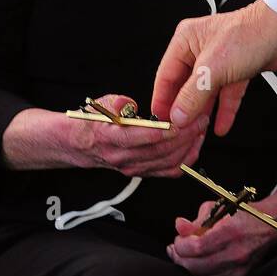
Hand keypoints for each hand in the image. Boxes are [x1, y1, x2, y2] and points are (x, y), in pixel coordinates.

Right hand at [2, 95, 211, 175]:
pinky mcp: (140, 171)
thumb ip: (115, 104)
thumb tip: (130, 104)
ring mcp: (132, 168)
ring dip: (189, 146)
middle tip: (202, 116)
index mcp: (111, 139)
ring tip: (201, 127)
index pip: (145, 138)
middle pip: (163, 151)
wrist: (74, 145)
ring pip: (168, 163)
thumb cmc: (87, 122)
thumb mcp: (97, 104)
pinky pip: (167, 171)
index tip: (186, 117)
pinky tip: (194, 146)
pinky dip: (184, 160)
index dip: (169, 129)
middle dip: (187, 134)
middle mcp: (123, 158)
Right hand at [151, 0, 276, 134]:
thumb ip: (193, 95)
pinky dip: (224, 110)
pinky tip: (221, 125)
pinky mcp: (236, 70)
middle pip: (185, 86)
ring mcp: (219, 61)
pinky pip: (225, 95)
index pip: (166, 75)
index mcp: (186, 40)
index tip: (160, 119)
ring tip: (197, 132)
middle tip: (179, 129)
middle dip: (184, 109)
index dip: (162, 99)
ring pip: (206, 93)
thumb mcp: (213, 69)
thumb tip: (178, 115)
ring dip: (203, 112)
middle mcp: (200, 49)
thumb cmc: (250, 34)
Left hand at [167, 199, 274, 275]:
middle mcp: (236, 254)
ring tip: (182, 257)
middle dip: (178, 257)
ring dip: (186, 269)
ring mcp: (238, 271)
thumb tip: (179, 226)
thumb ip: (196, 221)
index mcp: (231, 232)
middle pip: (195, 266)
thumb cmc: (240, 215)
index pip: (197, 247)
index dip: (180, 245)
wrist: (267, 228)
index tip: (177, 239)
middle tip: (175, 248)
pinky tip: (195, 266)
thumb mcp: (218, 209)